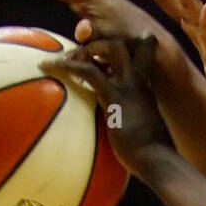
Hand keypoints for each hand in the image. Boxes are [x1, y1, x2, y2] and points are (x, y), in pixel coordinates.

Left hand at [39, 37, 173, 176]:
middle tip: (78, 59)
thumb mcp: (144, 135)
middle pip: (122, 45)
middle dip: (98, 44)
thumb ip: (133, 126)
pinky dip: (66, 65)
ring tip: (64, 61)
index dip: (114, 54)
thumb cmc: (152, 157)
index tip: (96, 63)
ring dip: (85, 50)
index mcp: (144, 88)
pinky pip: (88, 71)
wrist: (159, 161)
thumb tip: (122, 139)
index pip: (133, 57)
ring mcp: (128, 86)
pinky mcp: (114, 97)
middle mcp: (137, 81)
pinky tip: (46, 66)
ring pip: (109, 48)